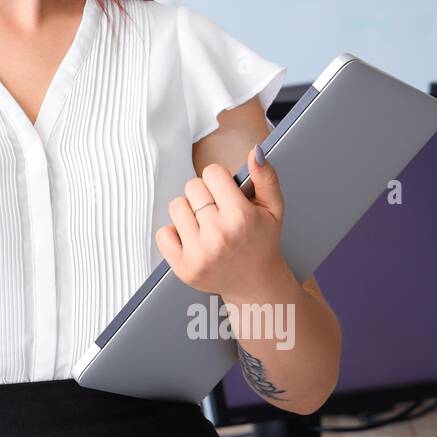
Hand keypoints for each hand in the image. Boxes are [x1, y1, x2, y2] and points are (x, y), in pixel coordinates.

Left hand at [154, 145, 287, 299]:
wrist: (255, 284)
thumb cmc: (262, 241)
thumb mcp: (273, 208)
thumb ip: (265, 177)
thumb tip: (254, 152)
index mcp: (241, 216)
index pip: (211, 172)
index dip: (219, 180)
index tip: (226, 194)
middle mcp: (218, 235)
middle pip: (192, 186)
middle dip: (204, 195)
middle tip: (217, 212)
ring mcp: (199, 253)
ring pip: (176, 206)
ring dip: (188, 212)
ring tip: (205, 225)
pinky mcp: (183, 267)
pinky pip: (162, 233)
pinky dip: (174, 234)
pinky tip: (192, 239)